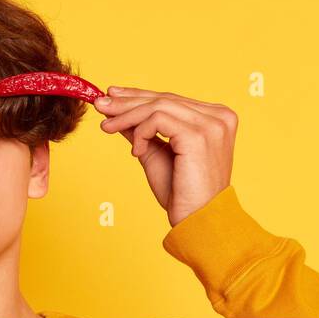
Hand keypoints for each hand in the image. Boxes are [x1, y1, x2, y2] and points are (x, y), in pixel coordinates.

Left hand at [93, 86, 236, 227]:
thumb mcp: (156, 154)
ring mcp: (212, 124)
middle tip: (100, 104)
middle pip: (164, 99)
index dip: (139, 96)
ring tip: (106, 127)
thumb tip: (116, 113)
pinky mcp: (198, 135)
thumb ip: (141, 132)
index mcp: (215, 118)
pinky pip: (158, 120)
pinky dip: (140, 133)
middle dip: (128, 101)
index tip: (112, 96)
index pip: (171, 99)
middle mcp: (218, 116)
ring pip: (158, 106)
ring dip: (127, 116)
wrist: (197, 221)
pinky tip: (135, 151)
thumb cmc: (181, 194)